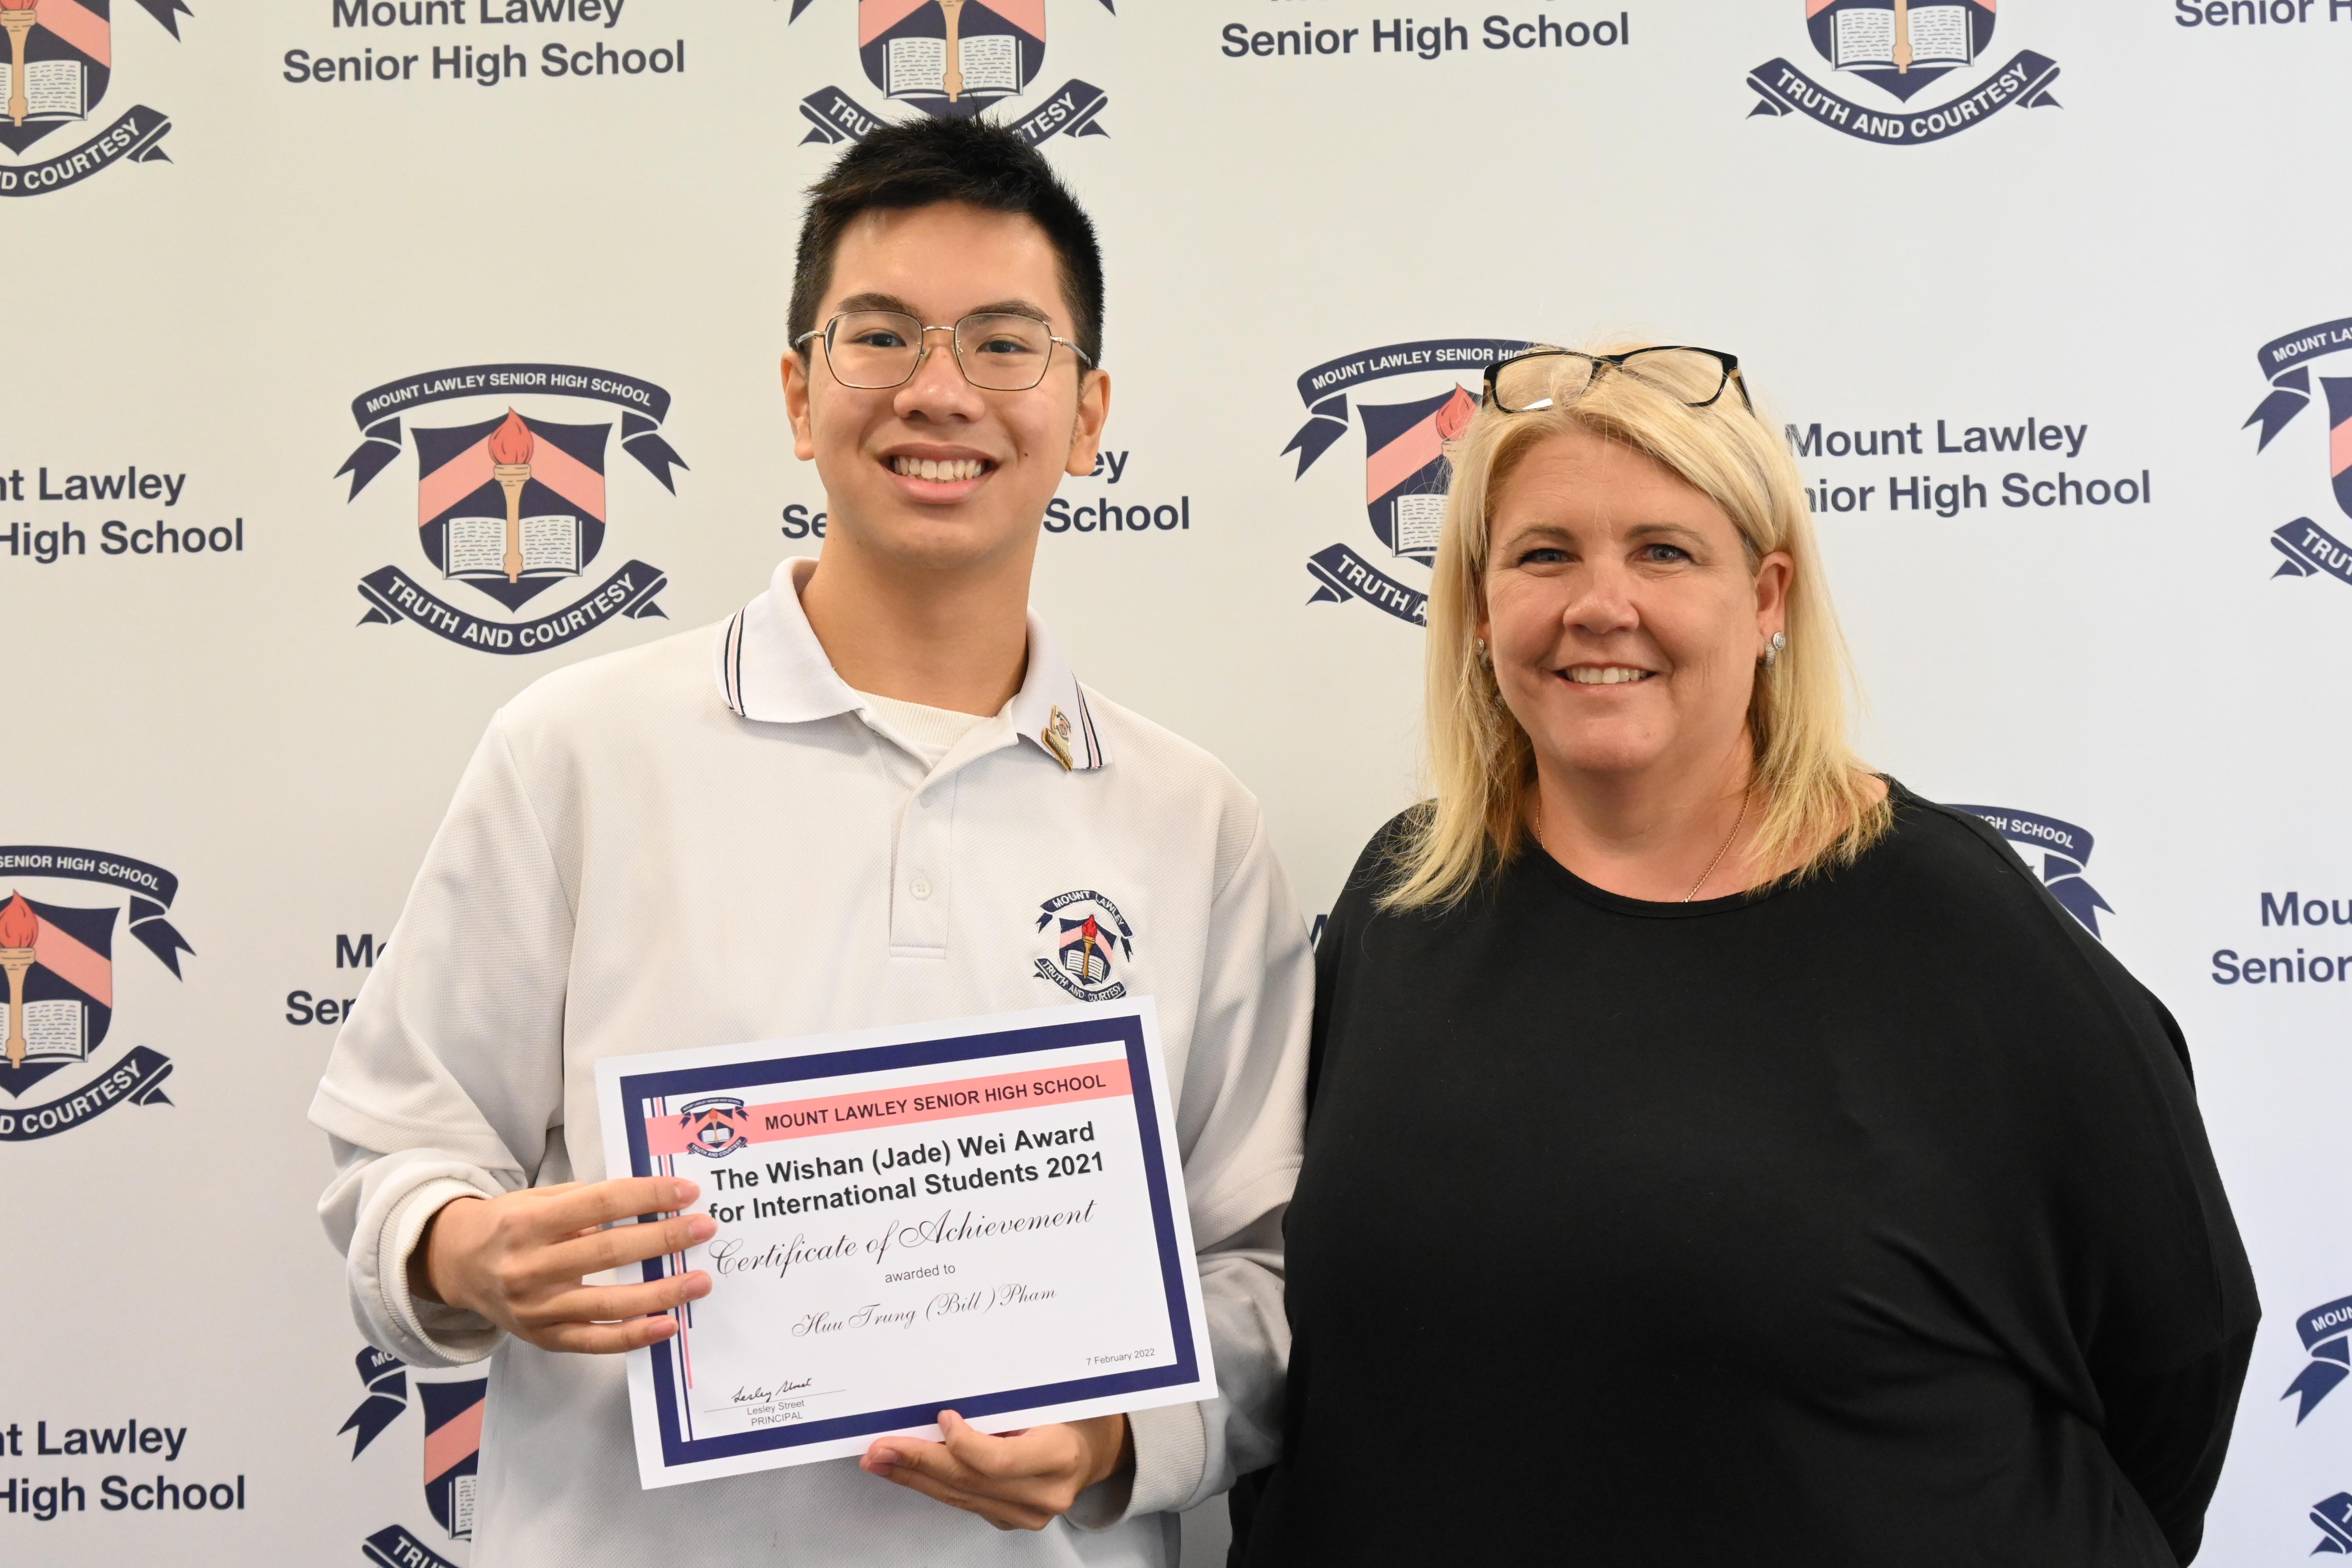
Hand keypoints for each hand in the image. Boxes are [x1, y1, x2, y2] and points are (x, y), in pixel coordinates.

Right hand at [410, 1177, 713, 1353]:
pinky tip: (668, 1325)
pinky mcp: (543, 1337)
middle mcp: (529, 1266)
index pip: (600, 1204)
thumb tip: (650, 1199)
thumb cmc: (509, 1226)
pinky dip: (633, 1336)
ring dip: (660, 1293)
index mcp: (528, 1222)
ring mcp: (536, 1308)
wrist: (456, 1265)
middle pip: (609, 1251)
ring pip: (607, 1303)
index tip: (687, 1192)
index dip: (646, 1196)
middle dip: (663, 1239)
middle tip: (704, 1228)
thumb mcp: (537, 1200)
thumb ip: (586, 1201)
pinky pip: (594, 1341)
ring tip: (700, 1281)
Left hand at [861, 1411, 1132, 1530]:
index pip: (999, 1461)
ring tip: (879, 1460)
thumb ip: (1007, 1403)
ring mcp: (1027, 1513)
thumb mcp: (1048, 1396)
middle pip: (969, 1481)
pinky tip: (907, 1471)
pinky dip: (933, 1485)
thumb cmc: (1068, 1412)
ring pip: (959, 1496)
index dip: (964, 1444)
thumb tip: (945, 1403)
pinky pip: (964, 1501)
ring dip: (914, 1477)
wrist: (1091, 1448)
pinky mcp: (1010, 1521)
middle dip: (917, 1464)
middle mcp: (1045, 1493)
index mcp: (1060, 1455)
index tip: (942, 1418)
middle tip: (879, 1450)